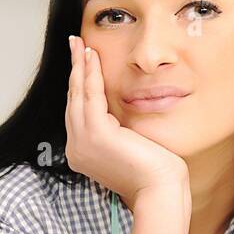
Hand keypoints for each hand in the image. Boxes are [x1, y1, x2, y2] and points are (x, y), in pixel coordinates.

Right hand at [64, 35, 189, 209]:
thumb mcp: (128, 149)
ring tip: (79, 43)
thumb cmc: (154, 174)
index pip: (78, 112)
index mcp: (82, 153)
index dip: (78, 85)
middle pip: (72, 100)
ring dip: (79, 65)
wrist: (160, 190)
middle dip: (74, 70)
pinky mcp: (96, 133)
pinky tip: (92, 56)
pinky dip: (90, 73)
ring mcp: (82, 142)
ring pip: (78, 94)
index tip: (82, 63)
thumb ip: (118, 135)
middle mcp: (76, 148)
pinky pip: (90, 95)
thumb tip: (120, 119)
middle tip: (74, 44)